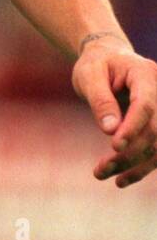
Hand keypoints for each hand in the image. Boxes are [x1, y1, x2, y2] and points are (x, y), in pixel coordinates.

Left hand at [72, 38, 156, 187]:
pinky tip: (121, 180)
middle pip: (154, 130)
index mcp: (145, 74)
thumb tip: (111, 130)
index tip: (114, 147)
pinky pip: (156, 151)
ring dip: (134, 166)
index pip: (145, 105)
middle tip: (99, 170)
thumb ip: (100, 99)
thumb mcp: (89, 75)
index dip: (132, 128)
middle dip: (130, 154)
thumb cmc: (96, 64)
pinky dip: (141, 168)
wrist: (107, 59)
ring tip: (102, 175)